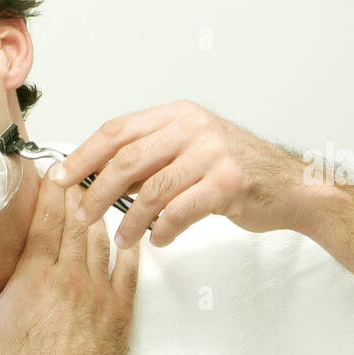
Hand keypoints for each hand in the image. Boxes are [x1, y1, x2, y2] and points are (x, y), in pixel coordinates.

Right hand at [0, 180, 140, 354]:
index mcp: (36, 274)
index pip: (46, 218)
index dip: (52, 191)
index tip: (54, 171)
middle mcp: (70, 276)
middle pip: (76, 221)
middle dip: (77, 194)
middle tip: (78, 174)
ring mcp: (100, 291)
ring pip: (102, 240)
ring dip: (100, 216)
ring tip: (98, 197)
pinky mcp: (122, 309)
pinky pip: (130, 267)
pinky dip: (128, 246)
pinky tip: (127, 232)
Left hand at [50, 99, 313, 247]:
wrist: (294, 186)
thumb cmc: (239, 171)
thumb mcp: (193, 149)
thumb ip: (153, 156)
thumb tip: (98, 176)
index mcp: (179, 114)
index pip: (117, 130)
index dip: (83, 154)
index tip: (60, 177)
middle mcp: (194, 127)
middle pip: (127, 159)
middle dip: (97, 190)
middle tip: (83, 214)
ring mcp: (213, 153)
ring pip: (151, 190)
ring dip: (130, 220)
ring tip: (122, 238)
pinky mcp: (229, 183)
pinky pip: (180, 211)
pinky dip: (163, 231)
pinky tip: (159, 240)